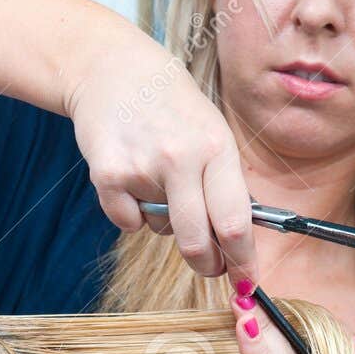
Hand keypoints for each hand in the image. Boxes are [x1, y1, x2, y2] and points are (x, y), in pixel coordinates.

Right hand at [62, 21, 257, 287]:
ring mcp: (143, 167)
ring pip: (161, 230)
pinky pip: (127, 223)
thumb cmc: (173, 108)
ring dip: (165, 221)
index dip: (243, 261)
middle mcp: (182, 158)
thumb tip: (237, 245)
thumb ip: (225, 184)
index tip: (247, 282)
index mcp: (217, 148)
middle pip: (197, 243)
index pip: (235, 222)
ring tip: (158, 177)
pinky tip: (131, 177)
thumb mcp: (212, 133)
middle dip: (207, 265)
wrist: (115, 71)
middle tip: (209, 267)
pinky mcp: (108, 175)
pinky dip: (131, 212)